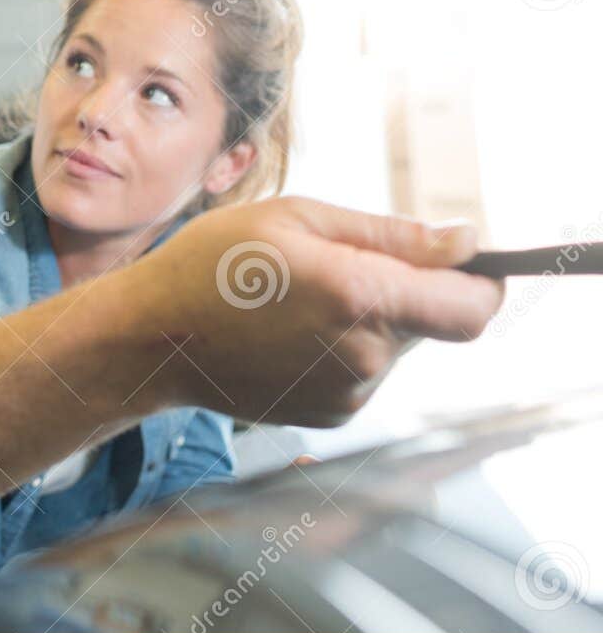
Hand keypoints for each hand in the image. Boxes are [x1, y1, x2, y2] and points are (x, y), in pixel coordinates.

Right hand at [120, 197, 503, 427]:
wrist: (151, 339)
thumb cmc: (211, 263)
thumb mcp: (295, 217)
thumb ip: (390, 234)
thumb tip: (466, 240)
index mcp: (359, 296)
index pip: (473, 306)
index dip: (481, 282)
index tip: (460, 263)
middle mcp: (363, 355)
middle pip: (432, 322)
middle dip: (403, 291)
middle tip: (331, 268)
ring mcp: (348, 393)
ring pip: (396, 347)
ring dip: (369, 321)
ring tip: (296, 302)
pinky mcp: (331, 415)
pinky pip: (364, 373)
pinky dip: (342, 349)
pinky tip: (287, 334)